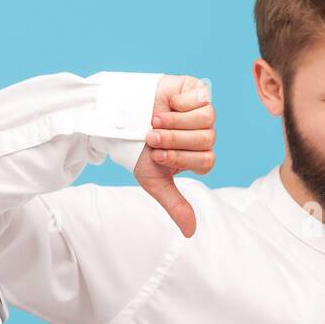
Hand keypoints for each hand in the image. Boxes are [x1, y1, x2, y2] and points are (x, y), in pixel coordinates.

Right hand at [133, 75, 215, 236]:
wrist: (117, 118)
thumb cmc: (136, 149)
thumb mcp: (154, 180)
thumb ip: (175, 205)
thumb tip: (190, 233)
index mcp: (199, 156)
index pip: (206, 161)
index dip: (180, 157)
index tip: (157, 154)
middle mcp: (204, 134)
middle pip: (206, 140)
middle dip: (175, 139)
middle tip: (152, 136)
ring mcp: (202, 111)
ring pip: (207, 120)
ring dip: (175, 122)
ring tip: (155, 120)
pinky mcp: (196, 90)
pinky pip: (202, 97)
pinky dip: (180, 102)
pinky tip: (166, 103)